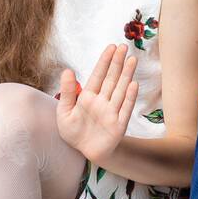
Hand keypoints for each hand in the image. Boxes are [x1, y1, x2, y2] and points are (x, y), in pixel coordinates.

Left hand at [55, 44, 138, 162]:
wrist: (86, 151)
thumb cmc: (74, 131)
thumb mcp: (64, 112)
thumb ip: (67, 92)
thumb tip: (67, 70)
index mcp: (88, 97)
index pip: (98, 75)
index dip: (105, 61)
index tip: (111, 47)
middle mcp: (102, 101)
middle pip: (112, 78)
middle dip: (117, 63)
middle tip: (124, 47)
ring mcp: (112, 111)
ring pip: (121, 89)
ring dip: (127, 75)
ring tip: (132, 60)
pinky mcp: (119, 124)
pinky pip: (125, 108)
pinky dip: (130, 97)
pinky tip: (134, 84)